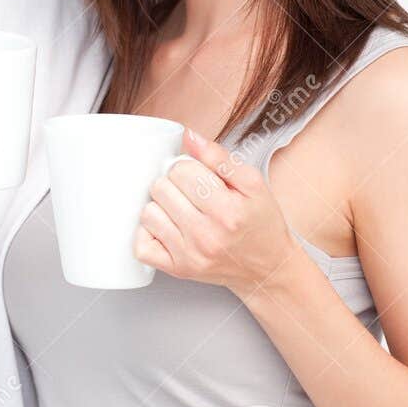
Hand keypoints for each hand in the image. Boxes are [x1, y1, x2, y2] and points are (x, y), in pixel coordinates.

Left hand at [134, 126, 294, 302]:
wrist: (266, 267)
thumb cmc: (260, 223)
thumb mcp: (253, 183)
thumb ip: (219, 157)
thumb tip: (189, 136)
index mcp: (228, 211)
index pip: (181, 170)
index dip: (187, 167)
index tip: (198, 176)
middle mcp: (207, 236)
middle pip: (161, 188)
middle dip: (173, 184)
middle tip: (190, 192)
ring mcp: (189, 256)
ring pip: (148, 213)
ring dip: (161, 206)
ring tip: (181, 209)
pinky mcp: (177, 270)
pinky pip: (141, 245)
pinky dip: (150, 233)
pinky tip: (168, 228)